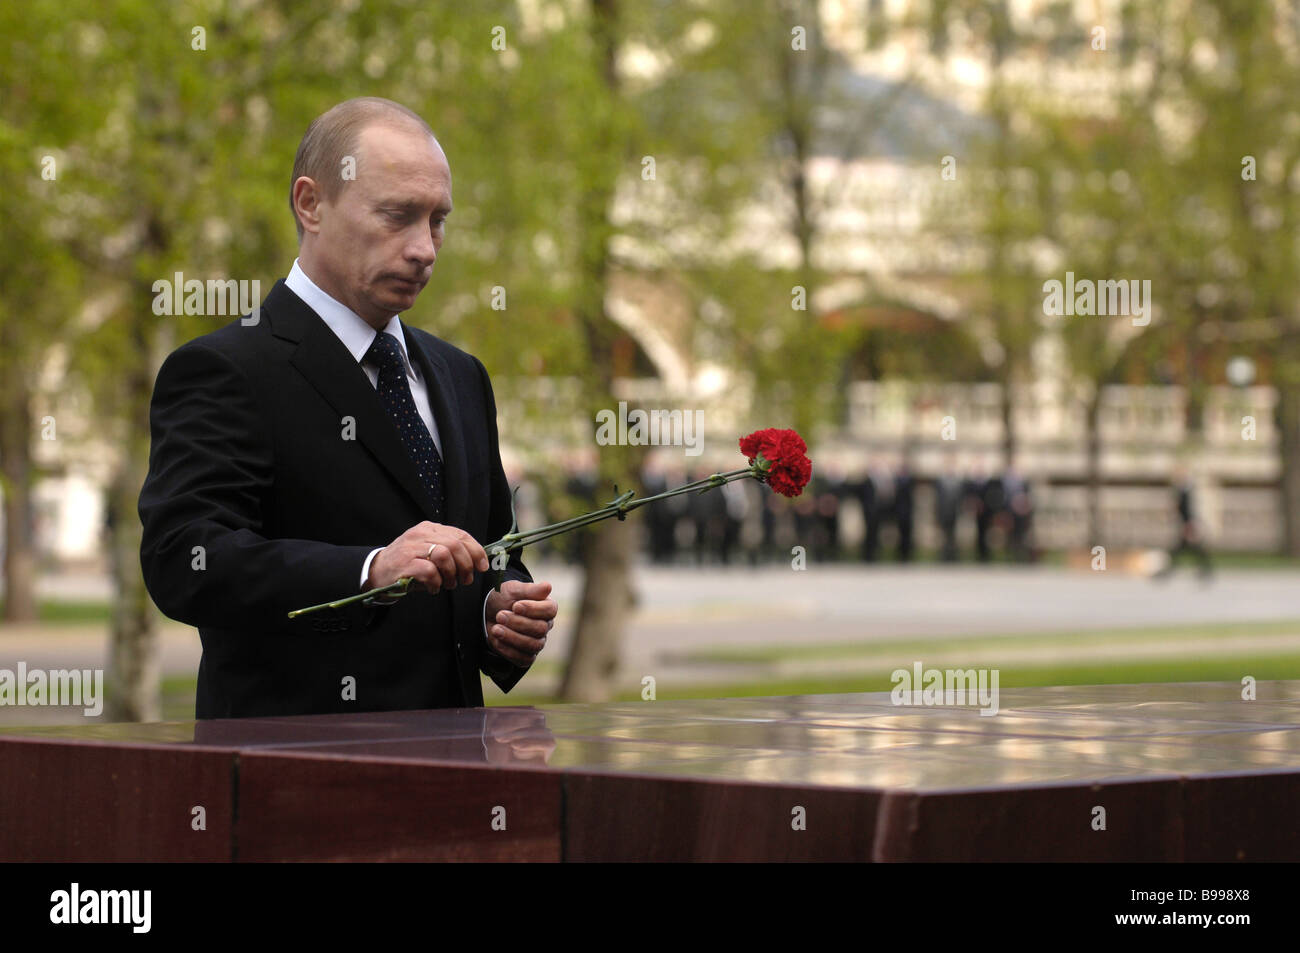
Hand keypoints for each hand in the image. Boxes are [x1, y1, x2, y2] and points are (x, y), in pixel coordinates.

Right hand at [366, 521, 488, 593]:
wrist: (376, 571)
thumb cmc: (408, 564)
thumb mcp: (429, 553)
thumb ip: (450, 553)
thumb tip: (478, 562)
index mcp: (430, 529)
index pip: (460, 535)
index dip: (476, 551)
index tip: (482, 566)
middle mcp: (421, 535)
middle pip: (455, 544)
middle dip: (466, 565)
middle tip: (466, 580)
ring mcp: (411, 548)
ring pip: (444, 554)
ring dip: (452, 573)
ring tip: (449, 584)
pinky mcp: (404, 564)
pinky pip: (429, 570)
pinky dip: (436, 582)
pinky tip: (434, 588)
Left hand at [485, 580, 555, 667]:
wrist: (487, 613)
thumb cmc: (504, 598)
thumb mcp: (512, 589)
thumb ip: (530, 590)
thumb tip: (548, 587)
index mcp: (546, 607)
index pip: (550, 610)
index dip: (534, 609)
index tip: (516, 606)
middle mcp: (545, 626)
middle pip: (540, 629)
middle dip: (518, 623)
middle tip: (500, 615)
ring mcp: (537, 642)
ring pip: (533, 645)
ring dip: (512, 637)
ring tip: (496, 629)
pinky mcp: (526, 656)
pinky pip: (524, 659)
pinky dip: (508, 650)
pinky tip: (496, 640)